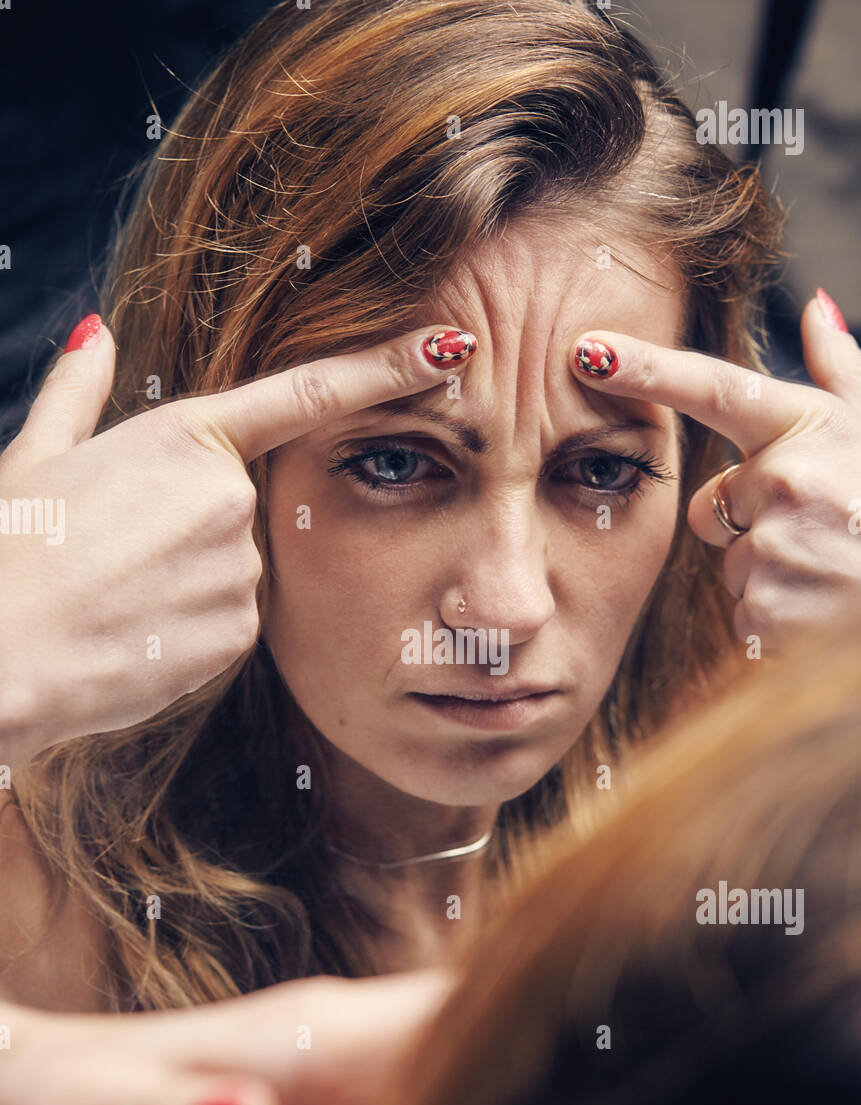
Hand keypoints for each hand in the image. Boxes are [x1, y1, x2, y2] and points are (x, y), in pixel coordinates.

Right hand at [0, 319, 475, 769]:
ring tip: (118, 597)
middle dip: (191, 529)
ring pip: (237, 570)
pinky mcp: (240, 634)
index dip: (387, 368)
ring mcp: (241, 569)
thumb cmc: (9, 546)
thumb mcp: (35, 455)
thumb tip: (94, 332)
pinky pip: (230, 622)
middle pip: (242, 508)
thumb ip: (78, 391)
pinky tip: (136, 630)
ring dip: (189, 581)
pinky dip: (191, 626)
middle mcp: (230, 498)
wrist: (0, 650)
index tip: (450, 348)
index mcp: (185, 437)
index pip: (309, 393)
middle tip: (118, 555)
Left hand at [570, 291, 860, 647]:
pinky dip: (778, 623)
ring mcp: (778, 550)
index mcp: (807, 428)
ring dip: (770, 574)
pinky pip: (744, 617)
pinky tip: (829, 611)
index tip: (586, 348)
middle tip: (823, 531)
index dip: (645, 368)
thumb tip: (816, 306)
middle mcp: (786, 482)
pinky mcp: (773, 616)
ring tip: (836, 573)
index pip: (712, 388)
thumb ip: (841, 371)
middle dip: (749, 522)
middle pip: (710, 506)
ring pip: (731, 566)